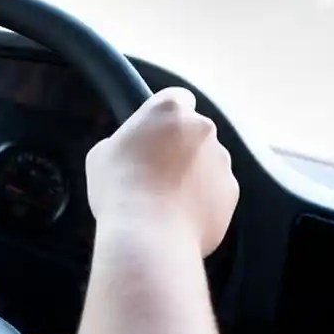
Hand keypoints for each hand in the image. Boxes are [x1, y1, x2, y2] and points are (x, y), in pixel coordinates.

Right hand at [85, 87, 237, 254]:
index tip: (155, 133)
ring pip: (209, 161)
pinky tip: (181, 216)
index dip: (165, 116)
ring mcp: (222, 161)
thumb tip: (132, 150)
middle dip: (182, 146)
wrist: (149, 236)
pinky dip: (204, 199)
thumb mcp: (101, 154)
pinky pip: (217, 190)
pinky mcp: (232, 192)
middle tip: (156, 171)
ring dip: (195, 173)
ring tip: (168, 200)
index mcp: (170, 110)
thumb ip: (125, 141)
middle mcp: (203, 128)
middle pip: (195, 130)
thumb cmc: (119, 190)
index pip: (177, 97)